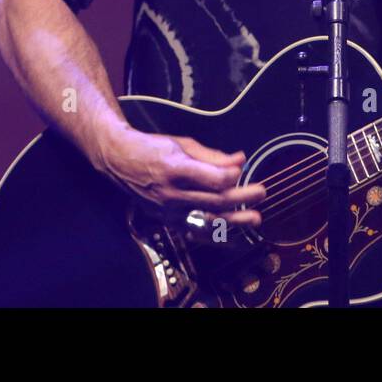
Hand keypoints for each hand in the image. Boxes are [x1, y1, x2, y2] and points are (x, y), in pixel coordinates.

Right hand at [94, 127, 266, 227]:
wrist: (120, 161)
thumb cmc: (154, 148)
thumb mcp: (182, 144)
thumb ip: (212, 155)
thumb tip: (240, 160)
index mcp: (176, 168)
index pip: (211, 179)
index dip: (230, 177)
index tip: (243, 171)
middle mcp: (172, 193)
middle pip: (214, 199)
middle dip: (241, 198)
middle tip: (261, 193)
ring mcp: (168, 210)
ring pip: (207, 219)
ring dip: (234, 221)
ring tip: (255, 219)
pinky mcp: (166, 221)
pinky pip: (194, 231)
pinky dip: (214, 235)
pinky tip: (232, 237)